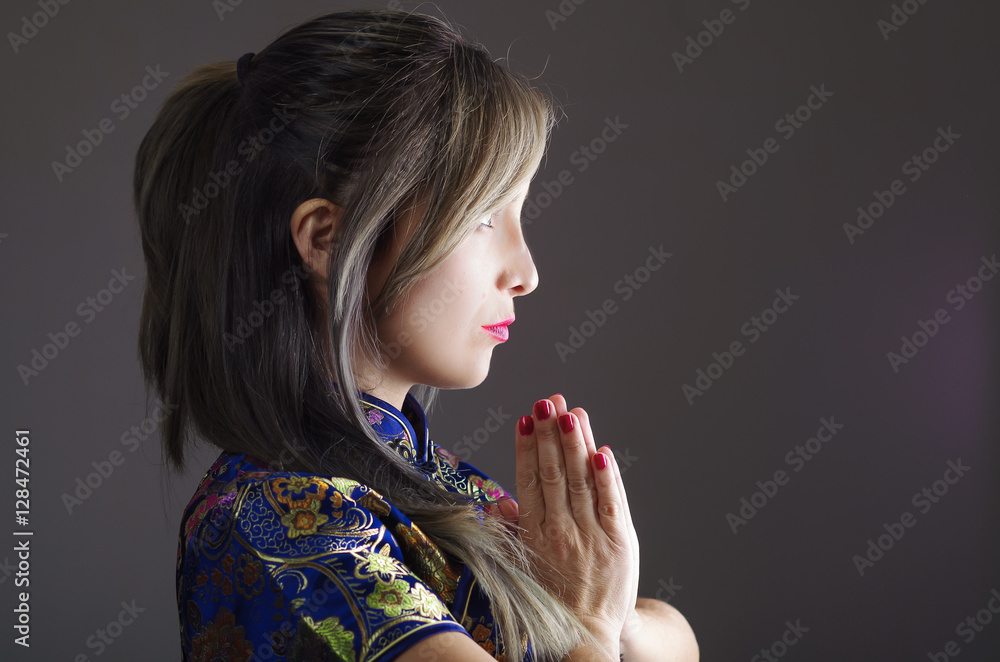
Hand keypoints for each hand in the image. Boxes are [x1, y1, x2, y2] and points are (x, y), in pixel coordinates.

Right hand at [511, 393, 639, 643]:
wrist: (584, 633)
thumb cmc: (550, 595)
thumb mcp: (520, 563)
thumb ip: (510, 528)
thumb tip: (499, 500)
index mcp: (533, 534)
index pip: (528, 480)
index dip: (527, 447)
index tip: (525, 419)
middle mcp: (560, 531)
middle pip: (553, 472)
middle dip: (550, 433)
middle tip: (547, 401)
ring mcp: (591, 535)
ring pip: (581, 480)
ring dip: (575, 443)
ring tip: (570, 412)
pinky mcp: (619, 542)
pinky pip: (612, 502)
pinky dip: (607, 475)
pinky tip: (600, 450)